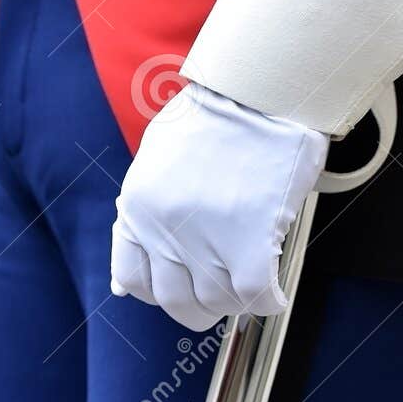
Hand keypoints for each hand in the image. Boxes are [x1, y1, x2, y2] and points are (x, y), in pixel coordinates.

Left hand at [111, 82, 327, 331]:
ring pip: (218, 302)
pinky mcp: (249, 242)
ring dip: (237, 301)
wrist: (257, 93)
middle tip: (224, 293)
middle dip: (201, 307)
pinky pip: (256, 296)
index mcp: (139, 208)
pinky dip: (268, 302)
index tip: (185, 283)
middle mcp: (165, 229)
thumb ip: (143, 214)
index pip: (134, 282)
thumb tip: (127, 283)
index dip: (161, 291)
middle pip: (176, 302)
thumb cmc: (218, 118)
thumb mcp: (159, 161)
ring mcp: (206, 239)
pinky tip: (275, 294)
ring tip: (253, 284)